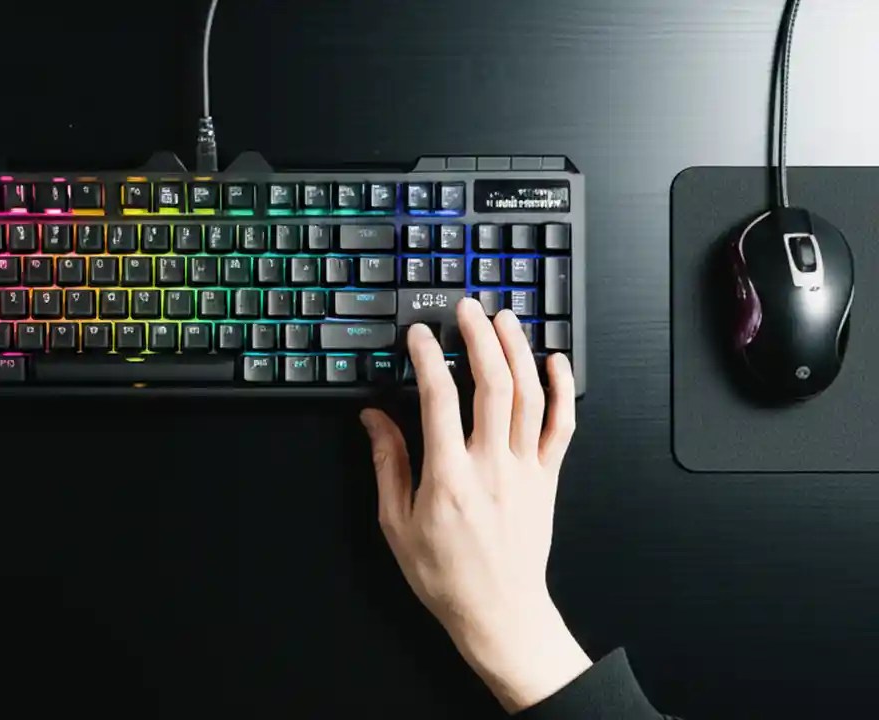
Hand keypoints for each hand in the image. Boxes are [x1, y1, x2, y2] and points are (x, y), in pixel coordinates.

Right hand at [361, 299, 586, 713]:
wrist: (499, 612)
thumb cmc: (445, 575)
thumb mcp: (396, 523)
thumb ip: (388, 464)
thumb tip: (374, 418)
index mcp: (449, 477)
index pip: (438, 399)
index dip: (428, 358)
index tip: (419, 336)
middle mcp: (492, 466)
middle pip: (492, 385)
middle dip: (480, 338)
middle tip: (468, 310)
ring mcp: (526, 470)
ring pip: (529, 396)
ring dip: (518, 351)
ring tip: (505, 320)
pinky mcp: (548, 478)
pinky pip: (562, 425)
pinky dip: (562, 389)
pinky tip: (554, 362)